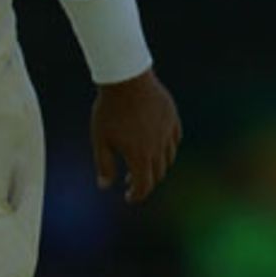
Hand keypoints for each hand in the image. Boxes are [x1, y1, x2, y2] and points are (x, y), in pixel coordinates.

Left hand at [91, 70, 181, 203]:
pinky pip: (174, 140)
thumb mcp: (100, 140)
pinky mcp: (173, 119)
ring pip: (168, 159)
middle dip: (145, 182)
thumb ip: (104, 165)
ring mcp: (168, 132)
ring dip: (156, 167)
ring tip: (142, 164)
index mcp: (140, 156)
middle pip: (157, 175)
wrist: (126, 79)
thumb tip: (105, 186)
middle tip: (131, 182)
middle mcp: (158, 148)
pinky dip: (167, 149)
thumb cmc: (109, 110)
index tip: (129, 197)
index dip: (137, 195)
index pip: (144, 186)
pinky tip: (156, 146)